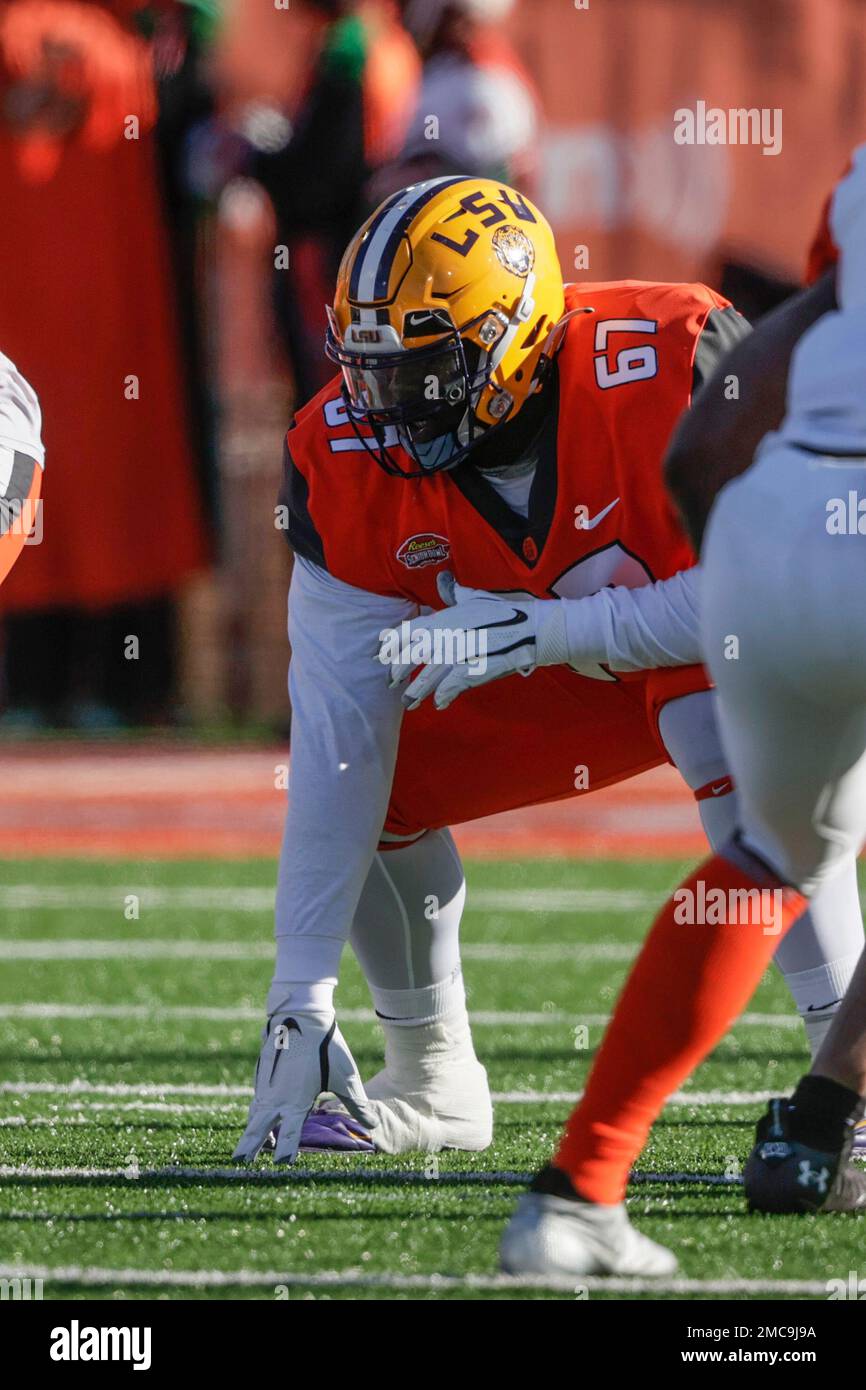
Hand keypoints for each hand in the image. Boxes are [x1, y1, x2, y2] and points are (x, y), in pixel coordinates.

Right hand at [233, 1005, 376, 1163]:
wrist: (301, 1014)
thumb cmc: (326, 1046)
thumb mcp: (346, 1076)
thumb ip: (356, 1104)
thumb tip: (372, 1126)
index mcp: (296, 1101)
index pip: (288, 1136)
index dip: (284, 1153)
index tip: (281, 1168)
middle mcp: (277, 1096)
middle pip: (258, 1128)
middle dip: (248, 1148)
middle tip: (239, 1165)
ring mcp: (267, 1084)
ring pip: (255, 1114)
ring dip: (252, 1131)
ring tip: (249, 1149)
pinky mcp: (264, 1073)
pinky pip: (257, 1101)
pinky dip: (255, 1114)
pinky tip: (259, 1118)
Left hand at [380, 570, 566, 710]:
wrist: (529, 629)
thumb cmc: (502, 612)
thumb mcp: (474, 598)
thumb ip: (454, 592)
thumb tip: (443, 578)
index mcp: (441, 619)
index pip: (406, 632)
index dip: (390, 645)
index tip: (380, 656)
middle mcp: (443, 637)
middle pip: (411, 657)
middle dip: (398, 671)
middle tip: (391, 683)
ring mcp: (455, 656)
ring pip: (427, 677)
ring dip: (415, 692)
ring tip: (408, 702)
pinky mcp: (469, 672)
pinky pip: (449, 688)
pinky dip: (442, 697)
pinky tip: (439, 704)